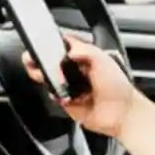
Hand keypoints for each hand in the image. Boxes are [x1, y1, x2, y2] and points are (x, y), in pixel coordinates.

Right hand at [23, 36, 137, 137]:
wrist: (121, 113)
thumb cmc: (118, 86)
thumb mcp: (102, 60)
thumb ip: (84, 50)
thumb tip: (67, 51)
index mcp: (86, 57)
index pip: (66, 45)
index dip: (55, 42)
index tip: (45, 42)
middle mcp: (77, 71)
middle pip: (54, 62)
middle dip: (42, 60)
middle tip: (33, 59)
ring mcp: (72, 87)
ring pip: (51, 79)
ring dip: (44, 76)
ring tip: (39, 73)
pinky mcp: (68, 102)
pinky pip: (54, 96)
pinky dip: (53, 94)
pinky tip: (59, 92)